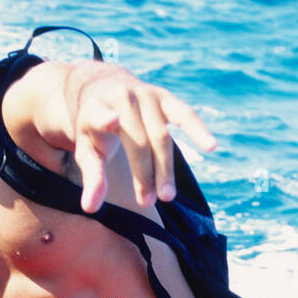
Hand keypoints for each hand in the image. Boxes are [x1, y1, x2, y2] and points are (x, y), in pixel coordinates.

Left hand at [69, 62, 215, 212]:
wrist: (105, 88)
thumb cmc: (94, 128)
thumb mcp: (86, 150)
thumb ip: (92, 177)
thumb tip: (90, 208)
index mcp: (97, 107)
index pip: (100, 115)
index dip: (105, 118)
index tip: (111, 121)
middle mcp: (124, 97)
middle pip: (138, 140)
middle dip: (143, 173)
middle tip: (146, 202)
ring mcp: (147, 95)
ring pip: (161, 136)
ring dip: (165, 168)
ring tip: (167, 196)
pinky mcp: (166, 98)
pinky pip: (185, 115)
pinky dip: (198, 130)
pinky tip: (211, 147)